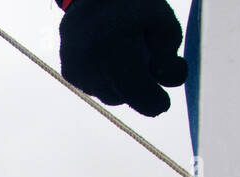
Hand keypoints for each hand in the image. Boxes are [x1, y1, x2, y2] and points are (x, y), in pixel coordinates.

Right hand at [59, 0, 187, 116]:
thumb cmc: (132, 6)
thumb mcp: (163, 22)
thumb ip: (169, 56)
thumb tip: (166, 84)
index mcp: (115, 49)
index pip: (137, 92)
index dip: (154, 103)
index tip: (163, 104)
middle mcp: (90, 65)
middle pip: (124, 97)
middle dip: (139, 88)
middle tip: (149, 65)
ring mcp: (77, 72)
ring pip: (109, 95)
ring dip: (123, 84)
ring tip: (126, 55)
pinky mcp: (70, 74)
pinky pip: (95, 87)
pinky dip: (107, 78)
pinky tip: (110, 56)